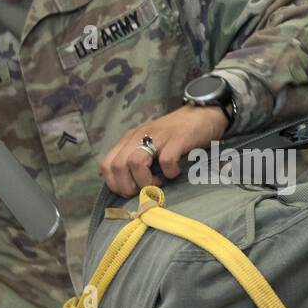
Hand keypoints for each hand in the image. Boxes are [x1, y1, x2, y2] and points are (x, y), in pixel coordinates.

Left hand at [100, 105, 227, 196]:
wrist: (201, 115)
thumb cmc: (174, 135)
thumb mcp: (148, 144)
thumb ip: (136, 159)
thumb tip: (129, 187)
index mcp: (129, 139)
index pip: (106, 164)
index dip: (115, 184)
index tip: (131, 191)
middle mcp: (138, 135)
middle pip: (117, 165)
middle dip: (128, 186)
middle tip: (144, 191)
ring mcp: (157, 136)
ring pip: (135, 163)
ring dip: (145, 181)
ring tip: (158, 183)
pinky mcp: (177, 139)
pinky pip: (165, 161)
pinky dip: (169, 173)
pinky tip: (174, 172)